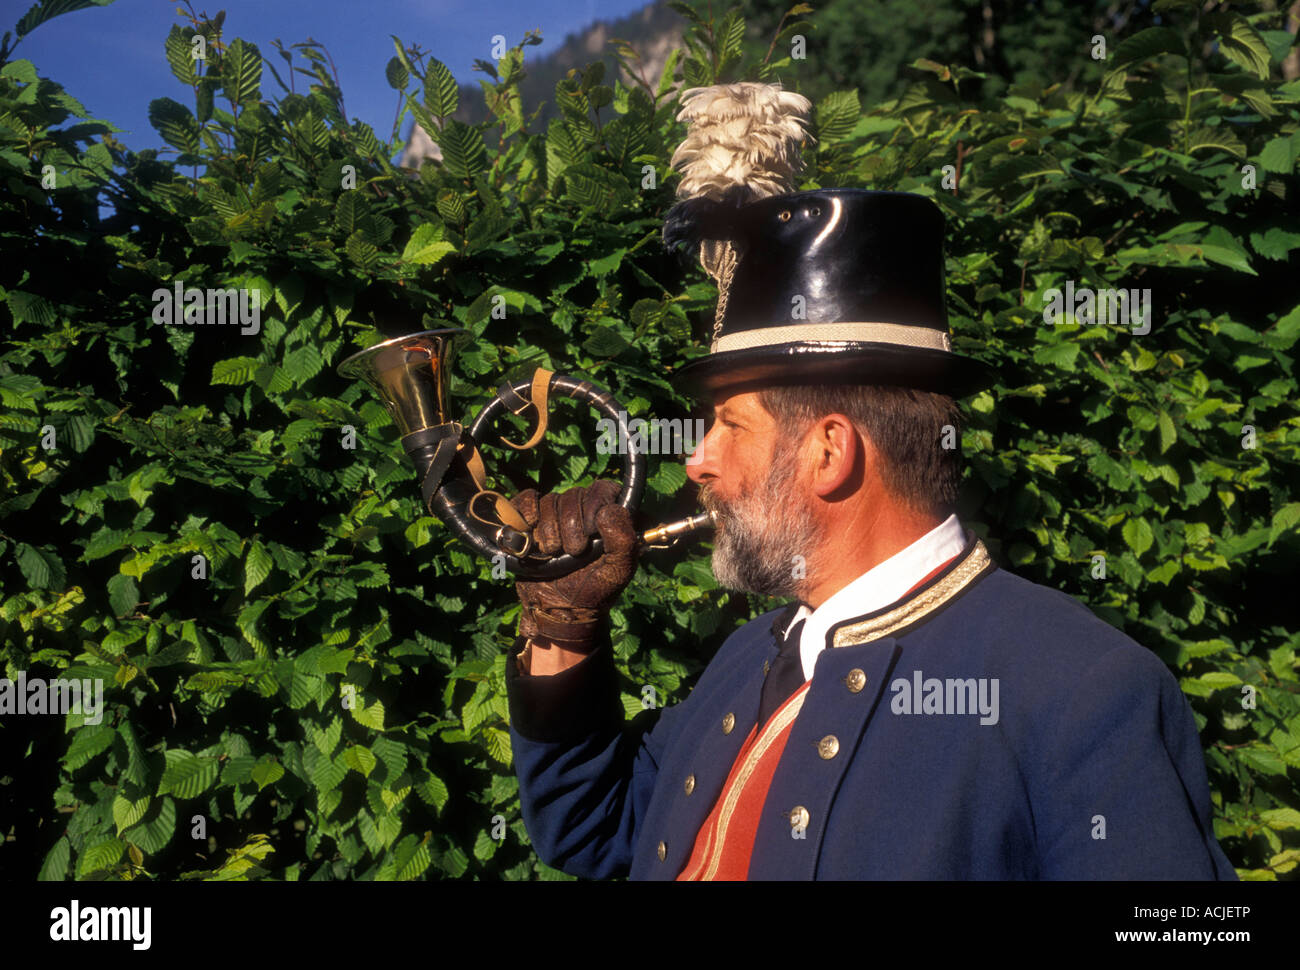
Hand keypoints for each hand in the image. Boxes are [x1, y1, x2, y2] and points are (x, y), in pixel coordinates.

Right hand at [512, 479, 638, 645]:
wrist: (556, 611)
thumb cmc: (592, 592)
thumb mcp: (618, 571)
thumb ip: (624, 540)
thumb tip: (609, 510)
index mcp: (610, 517)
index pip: (603, 490)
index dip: (593, 508)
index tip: (589, 537)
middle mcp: (584, 510)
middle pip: (573, 495)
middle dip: (570, 527)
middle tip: (573, 553)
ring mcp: (557, 513)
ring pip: (550, 501)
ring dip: (549, 532)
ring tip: (553, 554)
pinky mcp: (532, 519)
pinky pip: (527, 500)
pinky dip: (525, 513)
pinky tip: (529, 534)